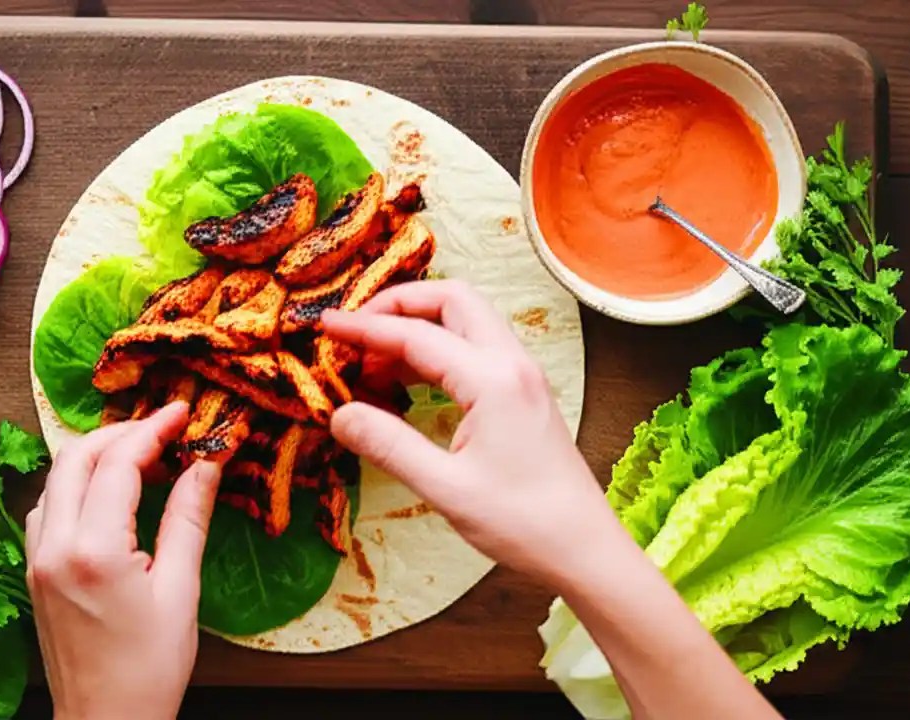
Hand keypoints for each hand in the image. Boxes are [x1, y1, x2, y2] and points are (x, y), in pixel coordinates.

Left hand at [24, 402, 220, 719]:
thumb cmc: (151, 668)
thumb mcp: (181, 591)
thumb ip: (188, 518)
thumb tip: (206, 462)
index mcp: (94, 551)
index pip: (118, 463)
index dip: (152, 429)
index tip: (182, 411)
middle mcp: (54, 547)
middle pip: (75, 457)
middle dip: (119, 433)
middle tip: (162, 429)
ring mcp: (35, 560)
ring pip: (55, 479)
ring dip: (94, 456)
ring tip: (141, 457)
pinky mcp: (31, 573)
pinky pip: (46, 509)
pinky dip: (75, 486)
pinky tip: (108, 496)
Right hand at [322, 280, 617, 584]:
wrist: (584, 548)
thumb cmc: (522, 523)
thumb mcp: (445, 489)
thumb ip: (388, 446)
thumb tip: (339, 414)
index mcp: (492, 380)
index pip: (416, 334)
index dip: (364, 327)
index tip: (325, 324)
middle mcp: (512, 363)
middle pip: (452, 299)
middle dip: (398, 304)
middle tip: (356, 329)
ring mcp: (523, 375)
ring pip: (468, 319)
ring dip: (420, 324)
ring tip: (374, 358)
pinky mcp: (525, 392)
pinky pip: (477, 347)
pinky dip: (439, 348)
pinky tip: (409, 381)